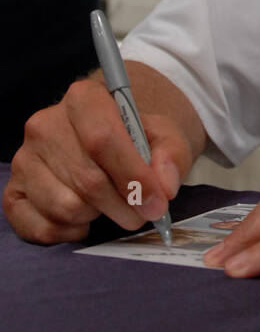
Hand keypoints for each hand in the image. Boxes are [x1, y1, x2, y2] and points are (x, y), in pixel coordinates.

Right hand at [3, 78, 193, 244]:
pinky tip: (86, 217)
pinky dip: (70, 232)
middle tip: (143, 211)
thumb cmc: (137, 139)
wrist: (110, 142)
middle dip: (123, 205)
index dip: (132, 176)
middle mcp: (45, 126)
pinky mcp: (13, 193)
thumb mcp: (165, 136)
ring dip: (98, 216)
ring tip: (111, 204)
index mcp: (83, 99)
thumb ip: (172, 155)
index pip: (102, 139)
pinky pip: (41, 228)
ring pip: (66, 207)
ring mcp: (25, 160)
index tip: (156, 201)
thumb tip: (164, 185)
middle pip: (87, 179)